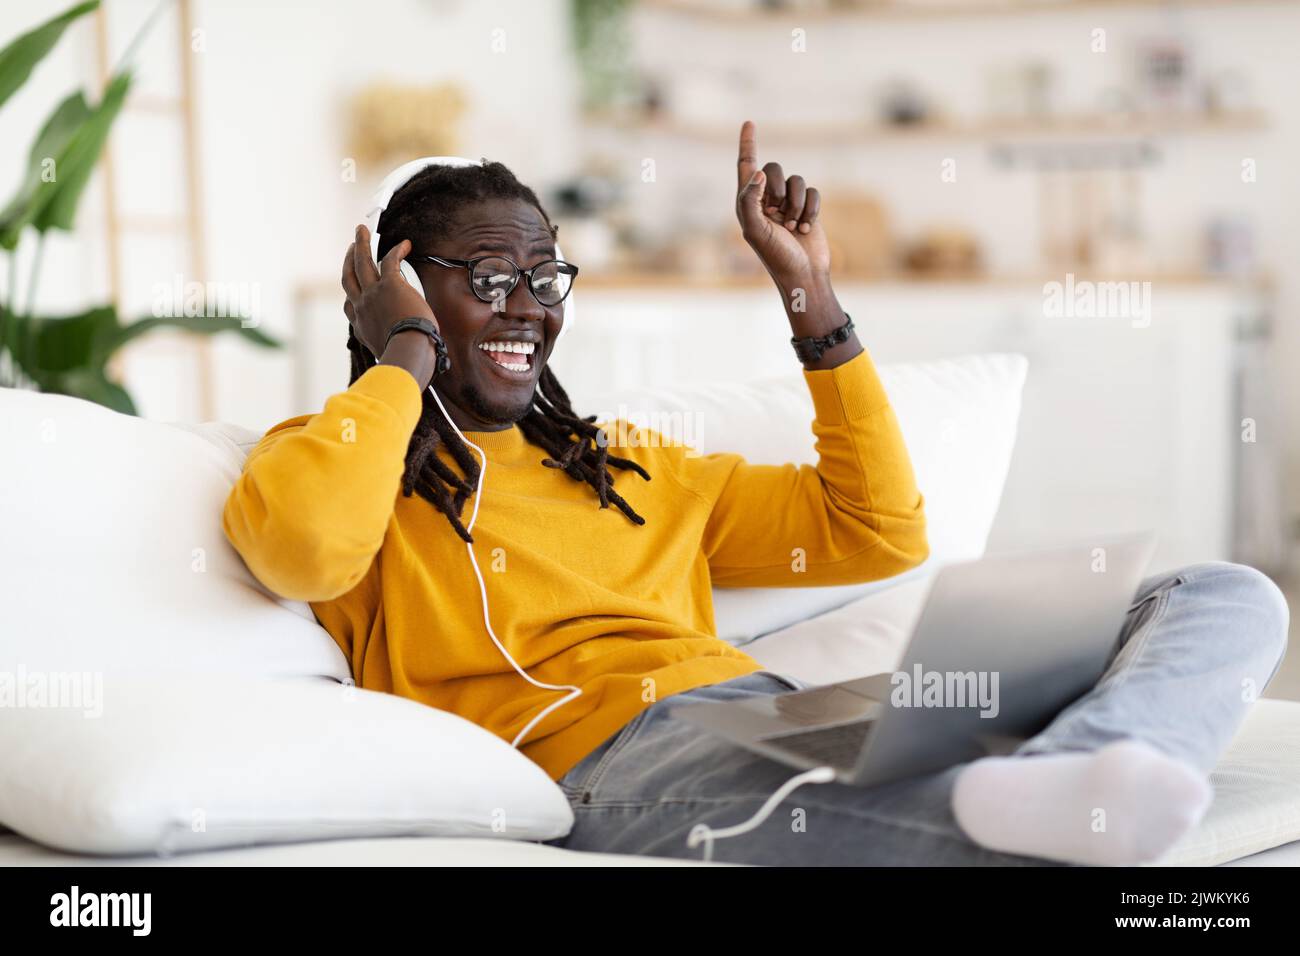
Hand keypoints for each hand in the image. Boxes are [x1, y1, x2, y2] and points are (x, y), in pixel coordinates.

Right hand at [341, 224, 438, 358]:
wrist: (407, 354)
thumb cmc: (406, 361)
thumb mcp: (393, 358)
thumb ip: (396, 352)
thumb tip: (412, 358)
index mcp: (361, 327)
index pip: (349, 307)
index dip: (350, 297)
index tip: (353, 294)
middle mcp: (361, 308)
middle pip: (349, 278)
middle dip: (348, 260)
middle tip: (351, 248)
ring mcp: (372, 294)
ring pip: (361, 263)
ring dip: (361, 244)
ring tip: (360, 231)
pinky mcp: (390, 285)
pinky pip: (389, 261)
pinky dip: (396, 250)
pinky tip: (405, 244)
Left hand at [734, 120, 830, 286]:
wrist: (804, 275)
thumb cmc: (776, 257)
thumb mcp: (756, 231)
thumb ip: (750, 201)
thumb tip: (757, 174)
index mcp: (748, 204)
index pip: (746, 166)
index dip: (748, 144)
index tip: (749, 122)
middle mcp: (766, 201)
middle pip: (773, 169)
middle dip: (780, 189)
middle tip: (779, 212)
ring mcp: (788, 204)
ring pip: (797, 180)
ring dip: (798, 204)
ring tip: (793, 227)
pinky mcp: (808, 208)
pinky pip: (814, 192)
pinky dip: (812, 209)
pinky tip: (807, 228)